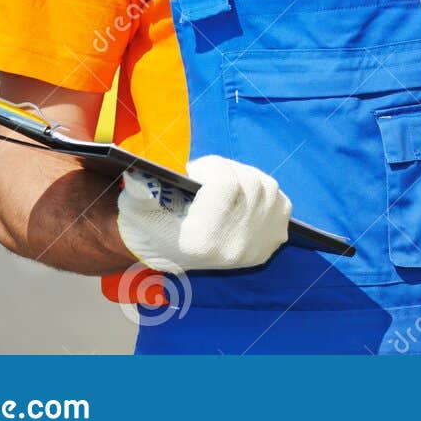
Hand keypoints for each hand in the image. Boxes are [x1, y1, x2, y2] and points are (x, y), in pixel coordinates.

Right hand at [117, 154, 290, 271]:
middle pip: (251, 184)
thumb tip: (140, 177)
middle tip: (209, 173)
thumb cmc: (153, 225)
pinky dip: (265, 193)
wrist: (169, 254)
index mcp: (202, 241)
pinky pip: (282, 203)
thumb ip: (140, 192)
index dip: (211, 165)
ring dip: (247, 177)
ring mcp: (257, 248)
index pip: (226, 184)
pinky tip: (242, 198)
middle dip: (229, 169)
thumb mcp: (138, 209)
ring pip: (268, 188)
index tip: (195, 169)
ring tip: (224, 184)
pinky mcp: (270, 246)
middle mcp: (234, 248)